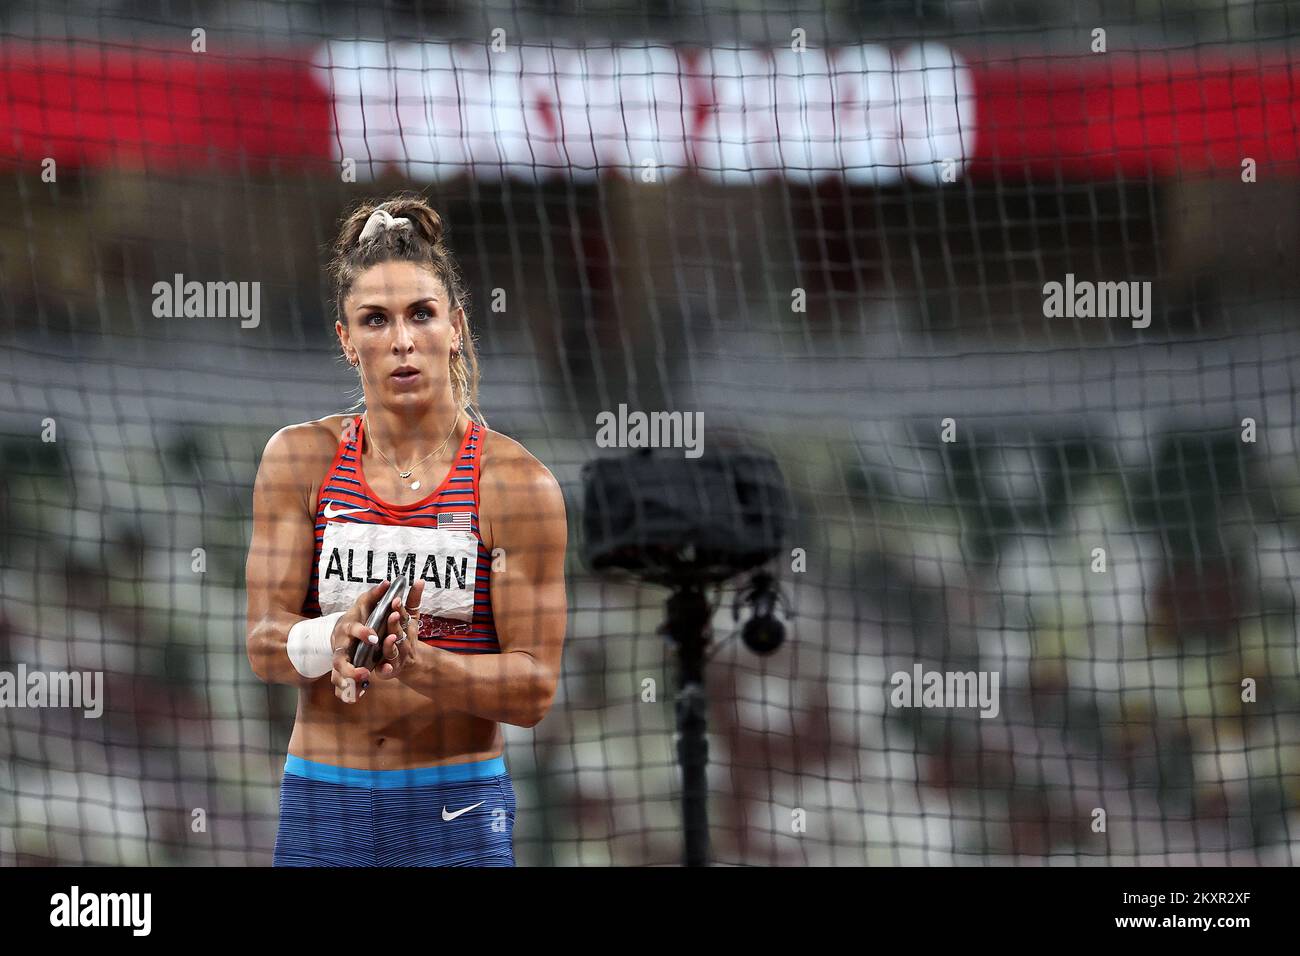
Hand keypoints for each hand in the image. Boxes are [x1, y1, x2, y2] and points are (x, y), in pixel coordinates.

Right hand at [328, 580, 388, 703]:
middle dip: (349, 668)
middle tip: (364, 673)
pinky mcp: (340, 670)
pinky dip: (346, 692)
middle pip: (339, 659)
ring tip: (359, 691)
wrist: (340, 629)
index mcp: (347, 628)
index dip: (363, 633)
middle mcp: (340, 645)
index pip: (353, 630)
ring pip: (337, 674)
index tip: (375, 638)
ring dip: (347, 683)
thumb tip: (389, 582)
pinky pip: (340, 684)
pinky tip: (355, 698)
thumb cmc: (357, 616)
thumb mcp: (365, 604)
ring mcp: (338, 659)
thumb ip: (376, 595)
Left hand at [373, 580, 423, 680]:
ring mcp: (397, 656)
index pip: (403, 616)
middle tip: (392, 615)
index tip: (395, 599)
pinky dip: (386, 671)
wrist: (411, 664)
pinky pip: (387, 671)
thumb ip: (414, 600)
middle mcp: (402, 641)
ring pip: (393, 651)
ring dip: (391, 645)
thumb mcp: (411, 618)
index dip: (400, 608)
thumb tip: (420, 580)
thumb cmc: (406, 636)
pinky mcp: (389, 670)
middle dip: (395, 624)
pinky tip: (383, 669)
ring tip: (389, 638)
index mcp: (404, 628)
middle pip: (398, 632)